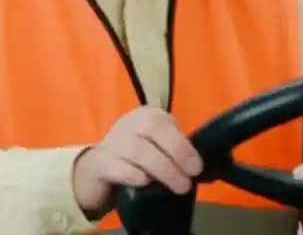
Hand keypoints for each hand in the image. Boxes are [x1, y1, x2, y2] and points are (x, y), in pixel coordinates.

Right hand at [72, 107, 203, 217]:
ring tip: (178, 186)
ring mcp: (111, 142)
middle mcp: (128, 123)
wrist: (96, 170)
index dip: (183, 145)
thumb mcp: (157, 148)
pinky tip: (146, 184)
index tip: (197, 167)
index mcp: (146, 116)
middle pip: (153, 131)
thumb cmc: (134, 158)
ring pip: (138, 150)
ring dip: (162, 169)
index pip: (165, 123)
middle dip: (176, 154)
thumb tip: (205, 168)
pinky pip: (119, 167)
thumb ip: (177, 152)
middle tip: (189, 177)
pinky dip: (135, 176)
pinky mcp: (99, 163)